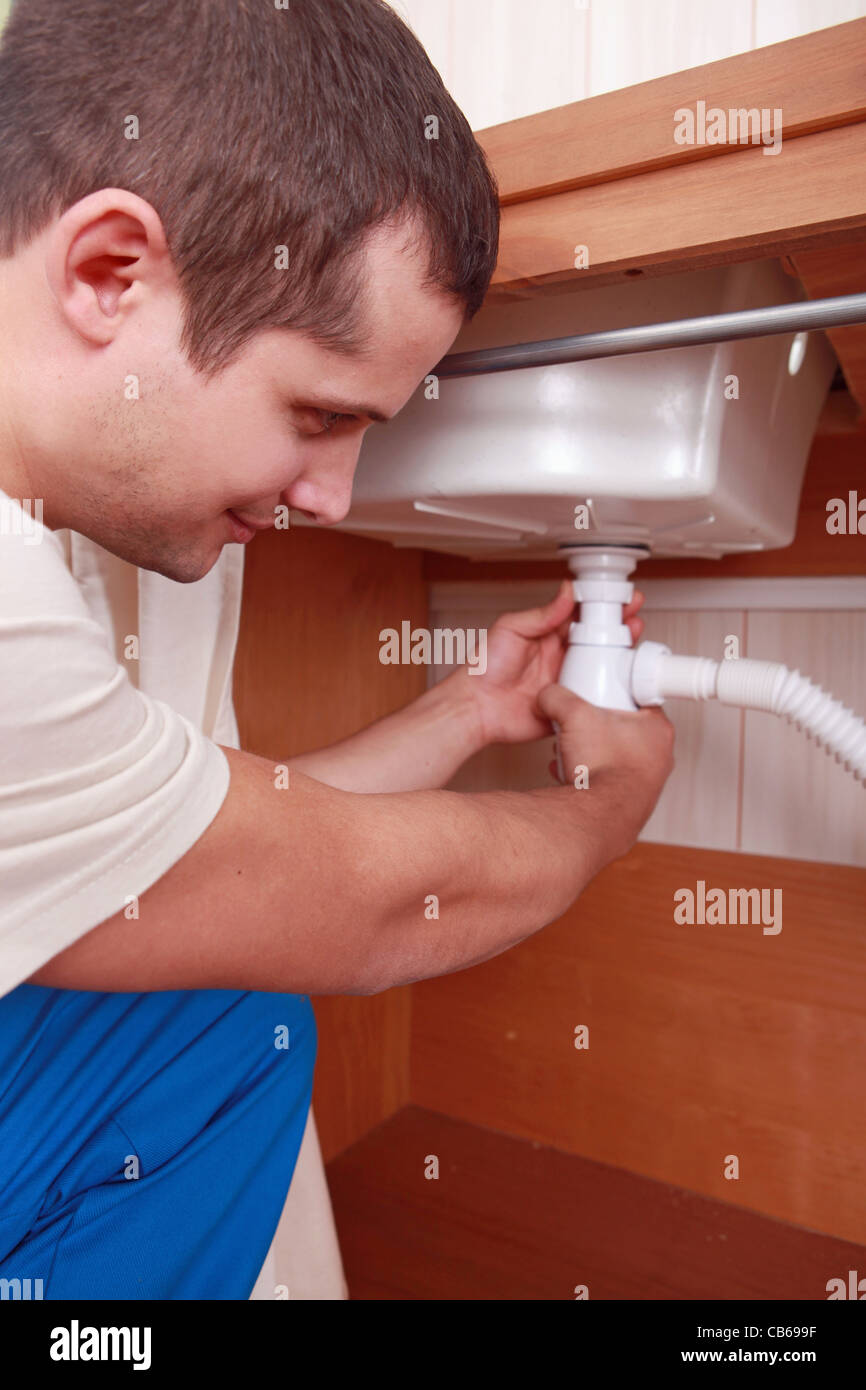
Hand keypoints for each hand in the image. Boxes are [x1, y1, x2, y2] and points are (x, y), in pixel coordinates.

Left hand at [451, 579, 645, 747]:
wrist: (477, 707)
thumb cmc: (484, 667)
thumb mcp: (512, 628)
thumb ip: (543, 613)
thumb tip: (567, 591)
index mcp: (550, 635)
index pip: (584, 616)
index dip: (604, 606)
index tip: (623, 597)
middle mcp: (562, 656)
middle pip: (599, 641)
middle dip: (621, 629)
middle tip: (636, 618)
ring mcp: (567, 680)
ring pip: (602, 668)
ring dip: (621, 658)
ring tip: (635, 646)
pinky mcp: (568, 704)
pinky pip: (593, 698)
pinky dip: (609, 691)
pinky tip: (623, 683)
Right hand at [538, 684, 674, 851]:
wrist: (599, 817)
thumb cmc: (604, 769)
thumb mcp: (574, 716)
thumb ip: (557, 698)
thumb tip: (549, 696)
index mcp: (658, 729)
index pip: (639, 700)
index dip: (614, 695)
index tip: (598, 696)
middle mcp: (660, 758)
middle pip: (624, 729)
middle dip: (596, 727)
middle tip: (581, 724)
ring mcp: (647, 783)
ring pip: (614, 756)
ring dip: (591, 753)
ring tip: (573, 751)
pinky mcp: (630, 802)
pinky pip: (606, 780)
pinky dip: (588, 776)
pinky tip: (570, 774)